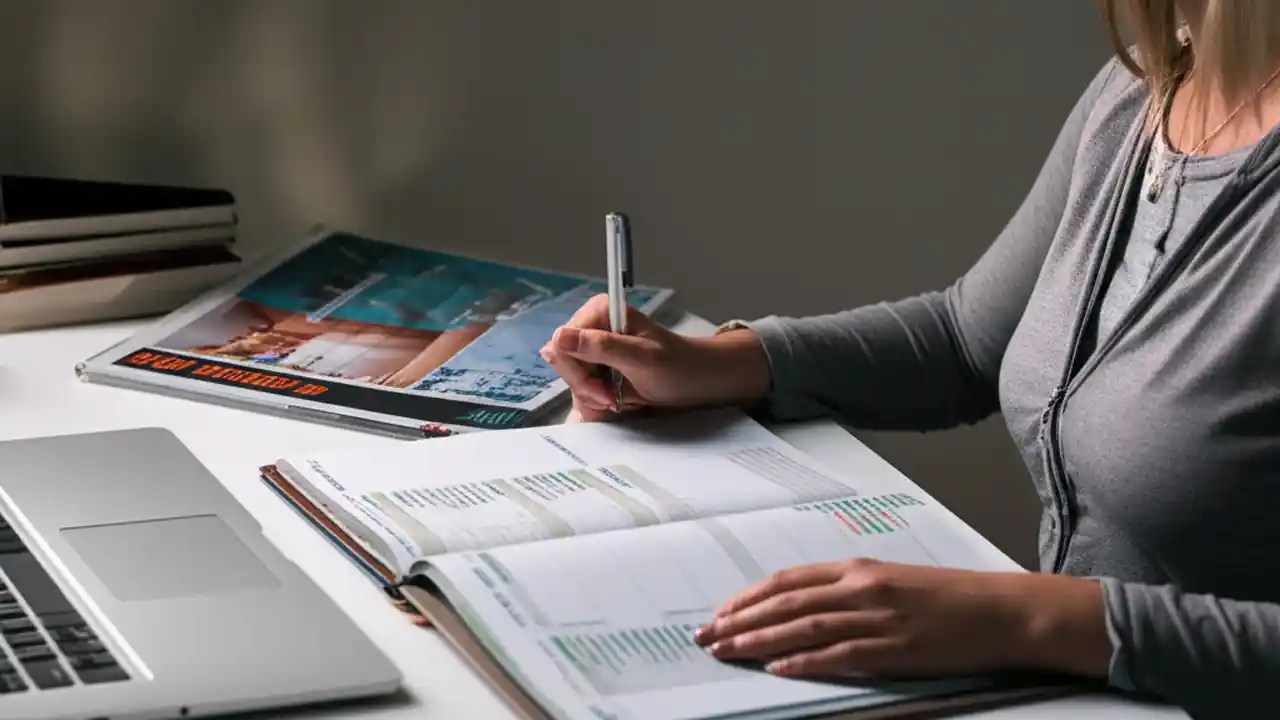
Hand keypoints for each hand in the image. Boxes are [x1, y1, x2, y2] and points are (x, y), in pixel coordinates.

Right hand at [540, 294, 770, 421]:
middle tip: (612, 398)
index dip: (577, 372)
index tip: (603, 390)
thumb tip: (559, 338)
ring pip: (570, 379)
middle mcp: (592, 326)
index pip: (561, 343)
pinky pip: (580, 387)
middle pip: (562, 362)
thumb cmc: (677, 365)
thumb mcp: (640, 358)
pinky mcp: (598, 367)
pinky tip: (616, 400)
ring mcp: (593, 349)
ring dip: (592, 396)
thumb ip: (601, 347)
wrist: (697, 381)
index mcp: (599, 312)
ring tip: (619, 400)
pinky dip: (596, 400)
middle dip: (586, 387)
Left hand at [693, 559, 1110, 679]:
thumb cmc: (949, 597)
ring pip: (802, 628)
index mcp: (858, 568)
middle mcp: (860, 587)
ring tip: (727, 651)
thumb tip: (804, 608)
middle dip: (739, 619)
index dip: (748, 596)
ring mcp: (876, 618)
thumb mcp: (893, 580)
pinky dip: (803, 661)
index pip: (787, 581)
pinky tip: (776, 668)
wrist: (1001, 611)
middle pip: (785, 603)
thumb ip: (850, 590)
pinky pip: (838, 655)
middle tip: (706, 636)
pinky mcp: (893, 648)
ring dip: (758, 641)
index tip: (720, 612)